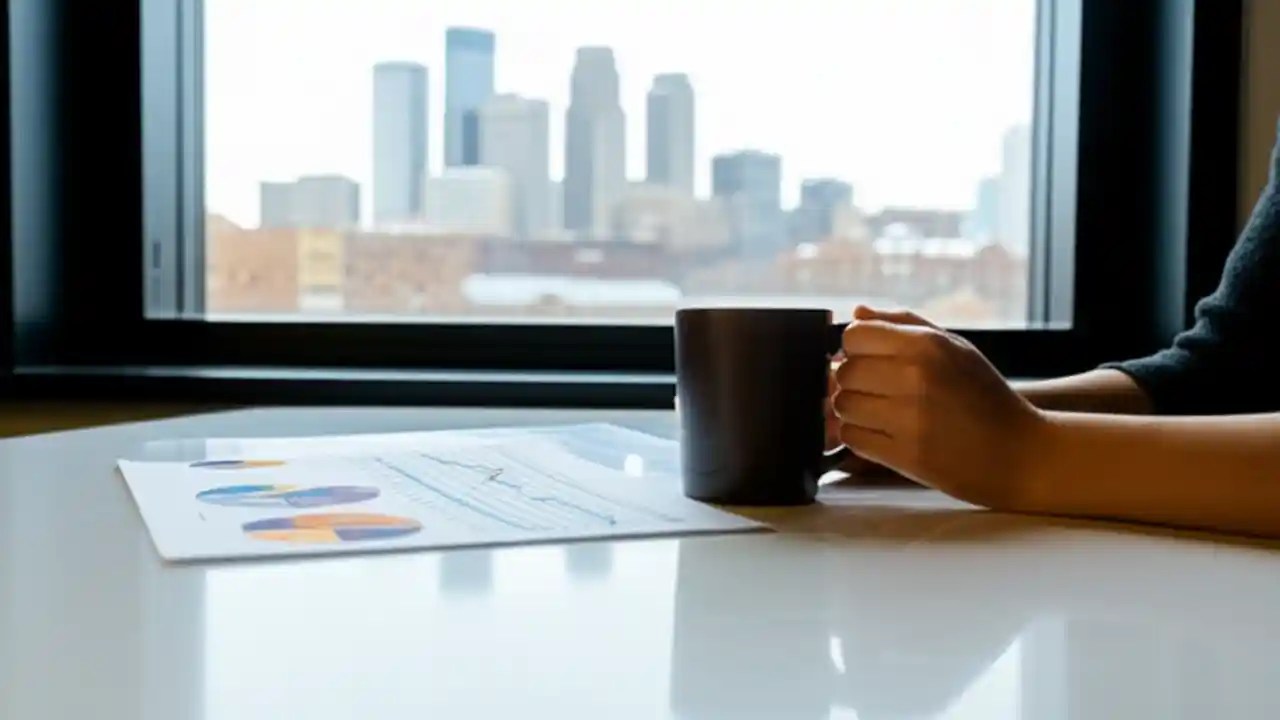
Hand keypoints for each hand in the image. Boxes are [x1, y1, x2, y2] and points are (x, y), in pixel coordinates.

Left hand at [832, 307, 1045, 509]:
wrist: (1020, 453)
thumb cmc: (986, 397)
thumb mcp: (956, 348)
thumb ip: (904, 324)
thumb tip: (857, 313)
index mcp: (927, 345)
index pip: (854, 336)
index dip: (857, 348)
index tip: (871, 359)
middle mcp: (915, 377)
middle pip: (844, 372)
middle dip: (855, 381)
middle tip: (879, 390)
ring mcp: (908, 418)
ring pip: (843, 405)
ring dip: (855, 410)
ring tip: (883, 413)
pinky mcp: (903, 454)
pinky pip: (851, 437)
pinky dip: (860, 436)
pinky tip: (884, 433)